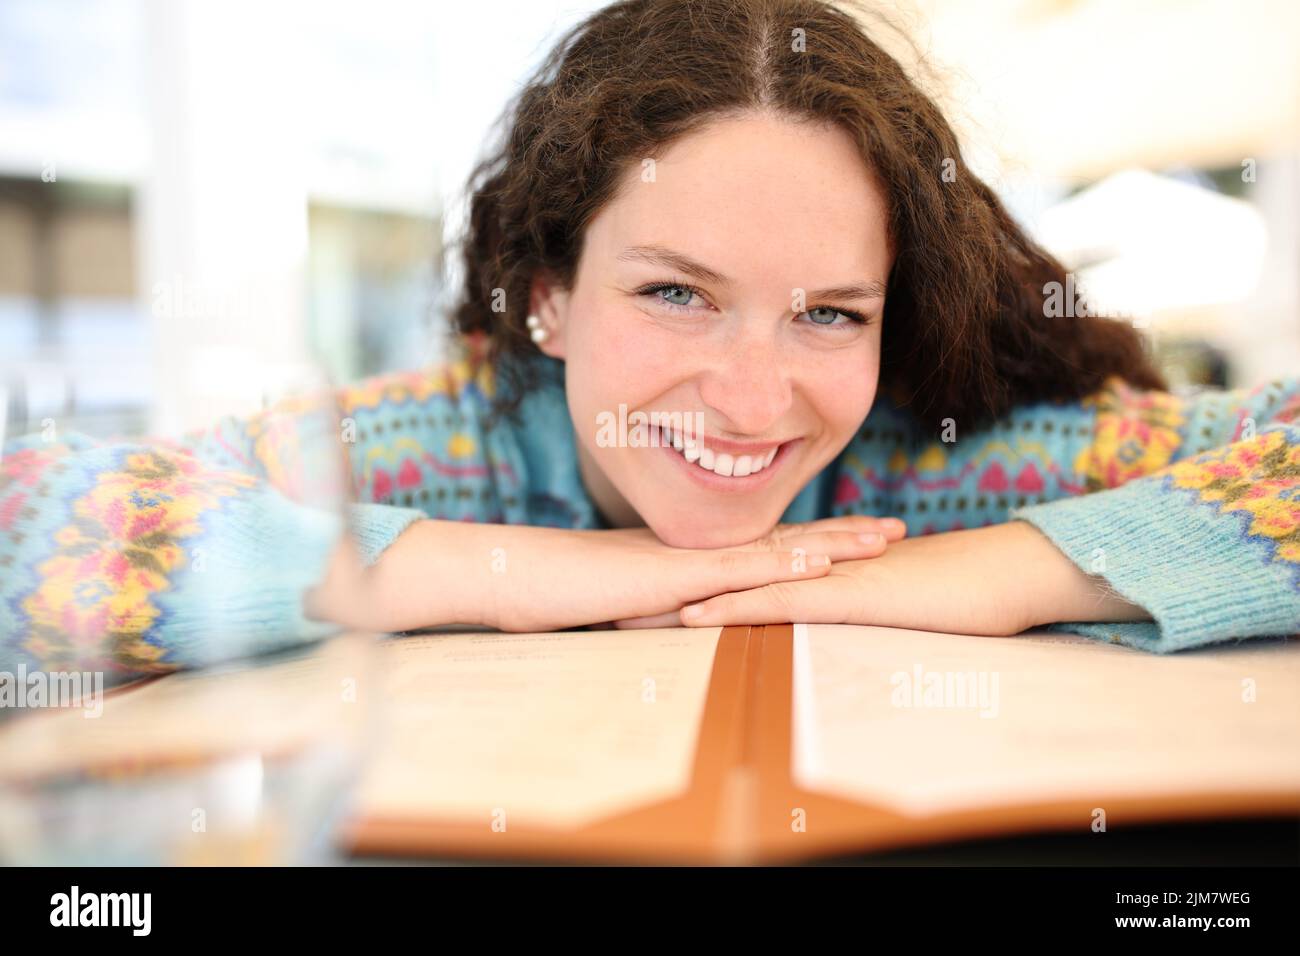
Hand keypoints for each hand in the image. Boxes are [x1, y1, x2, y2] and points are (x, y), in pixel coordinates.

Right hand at [307, 514, 904, 633]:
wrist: (516, 576)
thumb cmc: (561, 593)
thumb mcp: (625, 604)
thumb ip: (661, 606)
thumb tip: (684, 620)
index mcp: (694, 557)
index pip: (766, 548)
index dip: (815, 541)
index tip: (859, 540)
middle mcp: (700, 549)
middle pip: (785, 539)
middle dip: (844, 535)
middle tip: (898, 532)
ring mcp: (690, 556)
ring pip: (775, 546)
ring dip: (832, 542)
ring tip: (883, 540)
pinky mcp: (673, 572)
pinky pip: (738, 566)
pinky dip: (783, 562)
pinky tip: (821, 560)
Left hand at [671, 520, 1149, 634]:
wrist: (1005, 573)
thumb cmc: (955, 593)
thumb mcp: (886, 603)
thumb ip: (849, 604)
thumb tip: (822, 619)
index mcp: (814, 569)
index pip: (741, 576)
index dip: (692, 585)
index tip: (641, 598)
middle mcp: (810, 567)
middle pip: (726, 576)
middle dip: (668, 589)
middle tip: (612, 603)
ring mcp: (824, 577)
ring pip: (738, 585)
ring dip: (683, 598)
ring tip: (626, 614)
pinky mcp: (843, 595)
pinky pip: (778, 601)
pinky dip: (733, 608)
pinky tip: (693, 618)